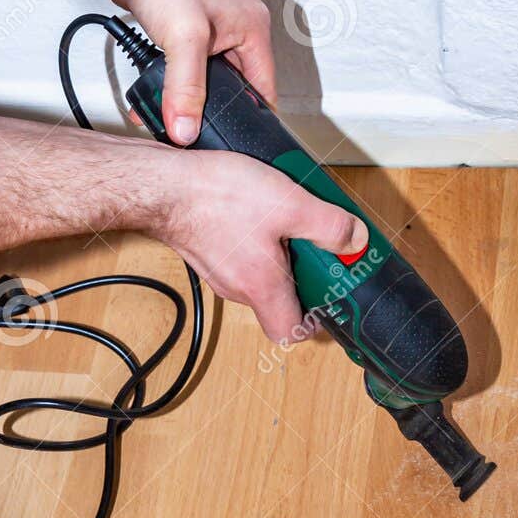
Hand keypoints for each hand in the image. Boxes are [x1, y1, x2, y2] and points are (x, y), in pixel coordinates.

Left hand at [92, 0, 274, 144]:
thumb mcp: (184, 37)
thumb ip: (186, 88)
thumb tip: (187, 128)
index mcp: (252, 30)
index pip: (263, 91)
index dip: (250, 120)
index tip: (234, 145)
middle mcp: (234, 32)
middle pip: (232, 90)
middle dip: (209, 112)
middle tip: (191, 133)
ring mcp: (207, 32)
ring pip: (203, 81)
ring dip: (183, 99)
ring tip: (166, 116)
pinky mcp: (180, 31)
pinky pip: (181, 69)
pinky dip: (167, 84)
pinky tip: (152, 95)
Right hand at [151, 148, 368, 342]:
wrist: (163, 184)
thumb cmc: (216, 197)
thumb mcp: (290, 204)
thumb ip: (328, 227)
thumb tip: (354, 241)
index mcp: (262, 288)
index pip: (291, 333)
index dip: (314, 321)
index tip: (330, 293)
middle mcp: (237, 288)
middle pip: (278, 299)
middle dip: (301, 272)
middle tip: (312, 241)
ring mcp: (217, 271)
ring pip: (258, 274)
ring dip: (276, 251)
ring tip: (284, 215)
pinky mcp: (205, 251)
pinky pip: (239, 254)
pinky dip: (252, 237)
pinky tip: (254, 206)